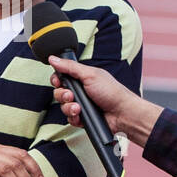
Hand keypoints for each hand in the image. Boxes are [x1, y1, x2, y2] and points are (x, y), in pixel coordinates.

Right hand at [48, 56, 162, 146]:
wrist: (122, 113)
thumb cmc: (112, 92)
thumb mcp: (90, 75)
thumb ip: (70, 67)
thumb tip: (53, 58)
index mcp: (82, 78)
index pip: (61, 78)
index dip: (57, 80)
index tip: (59, 82)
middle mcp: (81, 91)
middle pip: (59, 93)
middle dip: (63, 95)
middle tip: (72, 95)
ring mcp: (81, 105)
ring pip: (63, 107)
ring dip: (68, 107)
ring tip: (79, 107)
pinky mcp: (83, 118)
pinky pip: (69, 119)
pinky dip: (74, 117)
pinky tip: (81, 115)